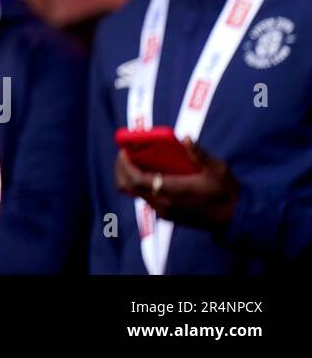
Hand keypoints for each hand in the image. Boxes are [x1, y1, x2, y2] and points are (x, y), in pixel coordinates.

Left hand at [114, 137, 240, 232]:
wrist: (235, 218)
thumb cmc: (226, 192)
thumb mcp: (217, 170)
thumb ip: (199, 155)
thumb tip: (185, 139)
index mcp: (173, 192)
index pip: (137, 180)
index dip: (125, 165)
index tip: (123, 151)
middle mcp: (163, 204)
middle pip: (128, 188)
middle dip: (121, 169)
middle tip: (124, 153)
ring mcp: (164, 212)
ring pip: (135, 194)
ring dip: (129, 176)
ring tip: (135, 160)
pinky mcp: (167, 215)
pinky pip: (145, 197)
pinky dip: (140, 184)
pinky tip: (149, 171)